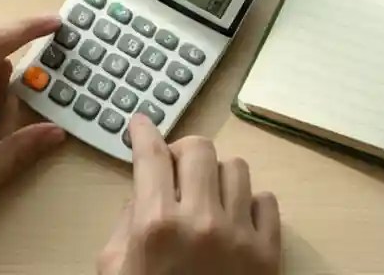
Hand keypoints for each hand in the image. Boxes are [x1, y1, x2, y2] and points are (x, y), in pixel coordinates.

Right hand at [96, 118, 280, 274]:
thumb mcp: (114, 270)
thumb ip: (126, 224)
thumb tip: (142, 190)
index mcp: (156, 225)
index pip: (151, 155)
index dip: (144, 132)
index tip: (141, 123)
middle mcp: (202, 221)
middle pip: (199, 149)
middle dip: (182, 153)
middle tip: (174, 168)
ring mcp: (240, 235)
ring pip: (237, 169)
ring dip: (218, 178)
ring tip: (206, 200)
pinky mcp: (270, 253)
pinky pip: (267, 201)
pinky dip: (250, 205)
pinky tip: (235, 221)